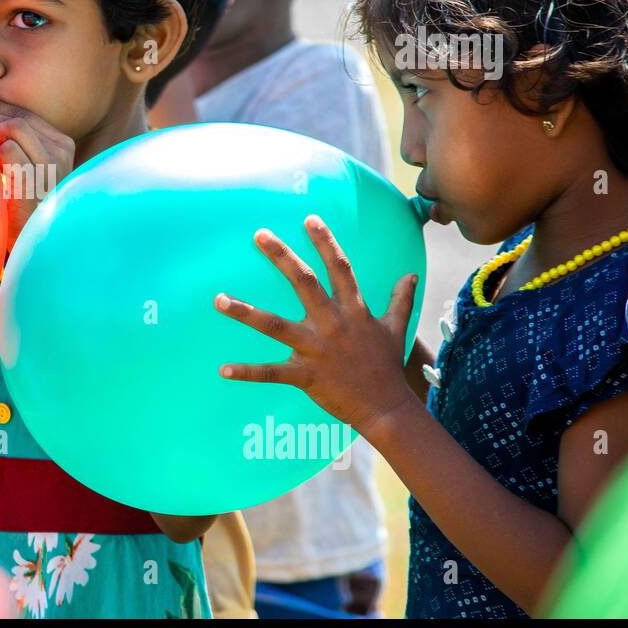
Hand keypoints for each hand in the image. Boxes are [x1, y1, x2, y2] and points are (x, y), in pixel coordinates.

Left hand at [0, 94, 74, 249]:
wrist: (27, 242)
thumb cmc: (16, 203)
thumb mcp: (19, 166)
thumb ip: (7, 140)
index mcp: (60, 145)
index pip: (25, 114)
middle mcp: (61, 153)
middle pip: (18, 117)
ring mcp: (51, 168)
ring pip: (14, 128)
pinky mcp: (36, 182)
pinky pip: (10, 151)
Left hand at [212, 215, 419, 437]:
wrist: (387, 408)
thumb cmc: (388, 366)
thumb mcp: (397, 328)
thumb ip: (400, 299)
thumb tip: (411, 274)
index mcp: (353, 311)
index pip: (340, 268)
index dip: (325, 242)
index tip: (309, 219)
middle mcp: (332, 324)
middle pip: (304, 284)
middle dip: (282, 257)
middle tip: (259, 234)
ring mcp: (316, 349)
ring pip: (274, 326)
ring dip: (244, 312)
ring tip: (217, 299)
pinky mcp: (305, 375)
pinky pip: (271, 373)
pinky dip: (247, 372)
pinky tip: (223, 370)